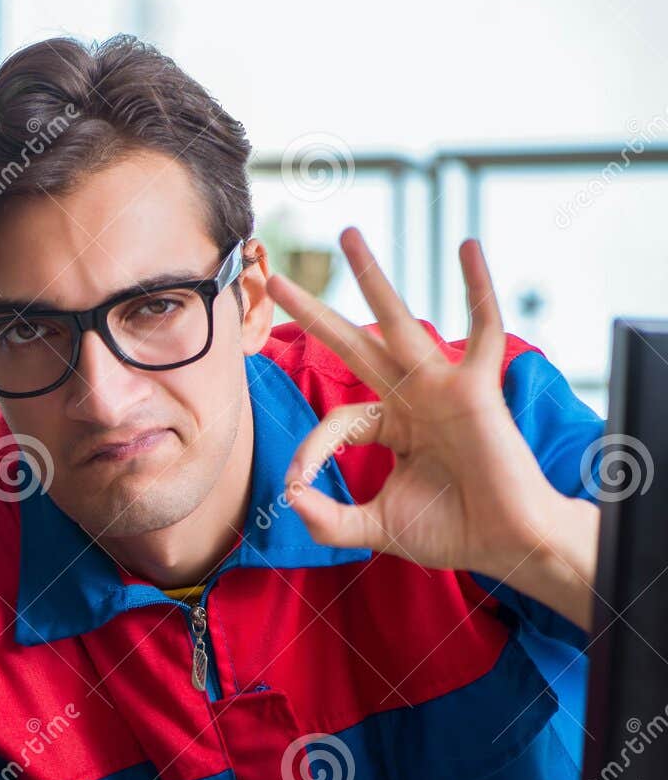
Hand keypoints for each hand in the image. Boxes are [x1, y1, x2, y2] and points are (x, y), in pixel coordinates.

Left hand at [266, 228, 596, 628]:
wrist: (504, 542)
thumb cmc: (449, 531)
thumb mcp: (372, 528)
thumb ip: (328, 519)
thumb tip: (288, 498)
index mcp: (390, 424)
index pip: (336, 422)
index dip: (309, 451)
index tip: (296, 482)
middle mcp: (412, 397)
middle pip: (353, 343)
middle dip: (315, 311)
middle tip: (275, 278)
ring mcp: (442, 387)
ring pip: (400, 323)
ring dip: (373, 278)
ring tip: (348, 236)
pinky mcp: (476, 387)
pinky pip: (482, 329)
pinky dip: (479, 289)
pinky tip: (468, 248)